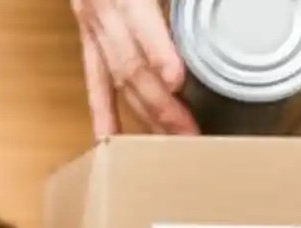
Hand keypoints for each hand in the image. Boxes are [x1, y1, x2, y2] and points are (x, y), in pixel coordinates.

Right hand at [70, 0, 199, 138]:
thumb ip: (176, 1)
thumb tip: (213, 2)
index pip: (141, 28)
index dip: (159, 56)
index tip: (177, 82)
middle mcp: (102, 13)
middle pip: (130, 67)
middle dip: (160, 104)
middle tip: (188, 132)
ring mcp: (92, 28)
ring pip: (116, 80)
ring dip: (144, 114)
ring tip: (169, 141)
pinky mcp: (87, 37)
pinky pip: (94, 80)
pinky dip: (102, 112)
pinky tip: (108, 139)